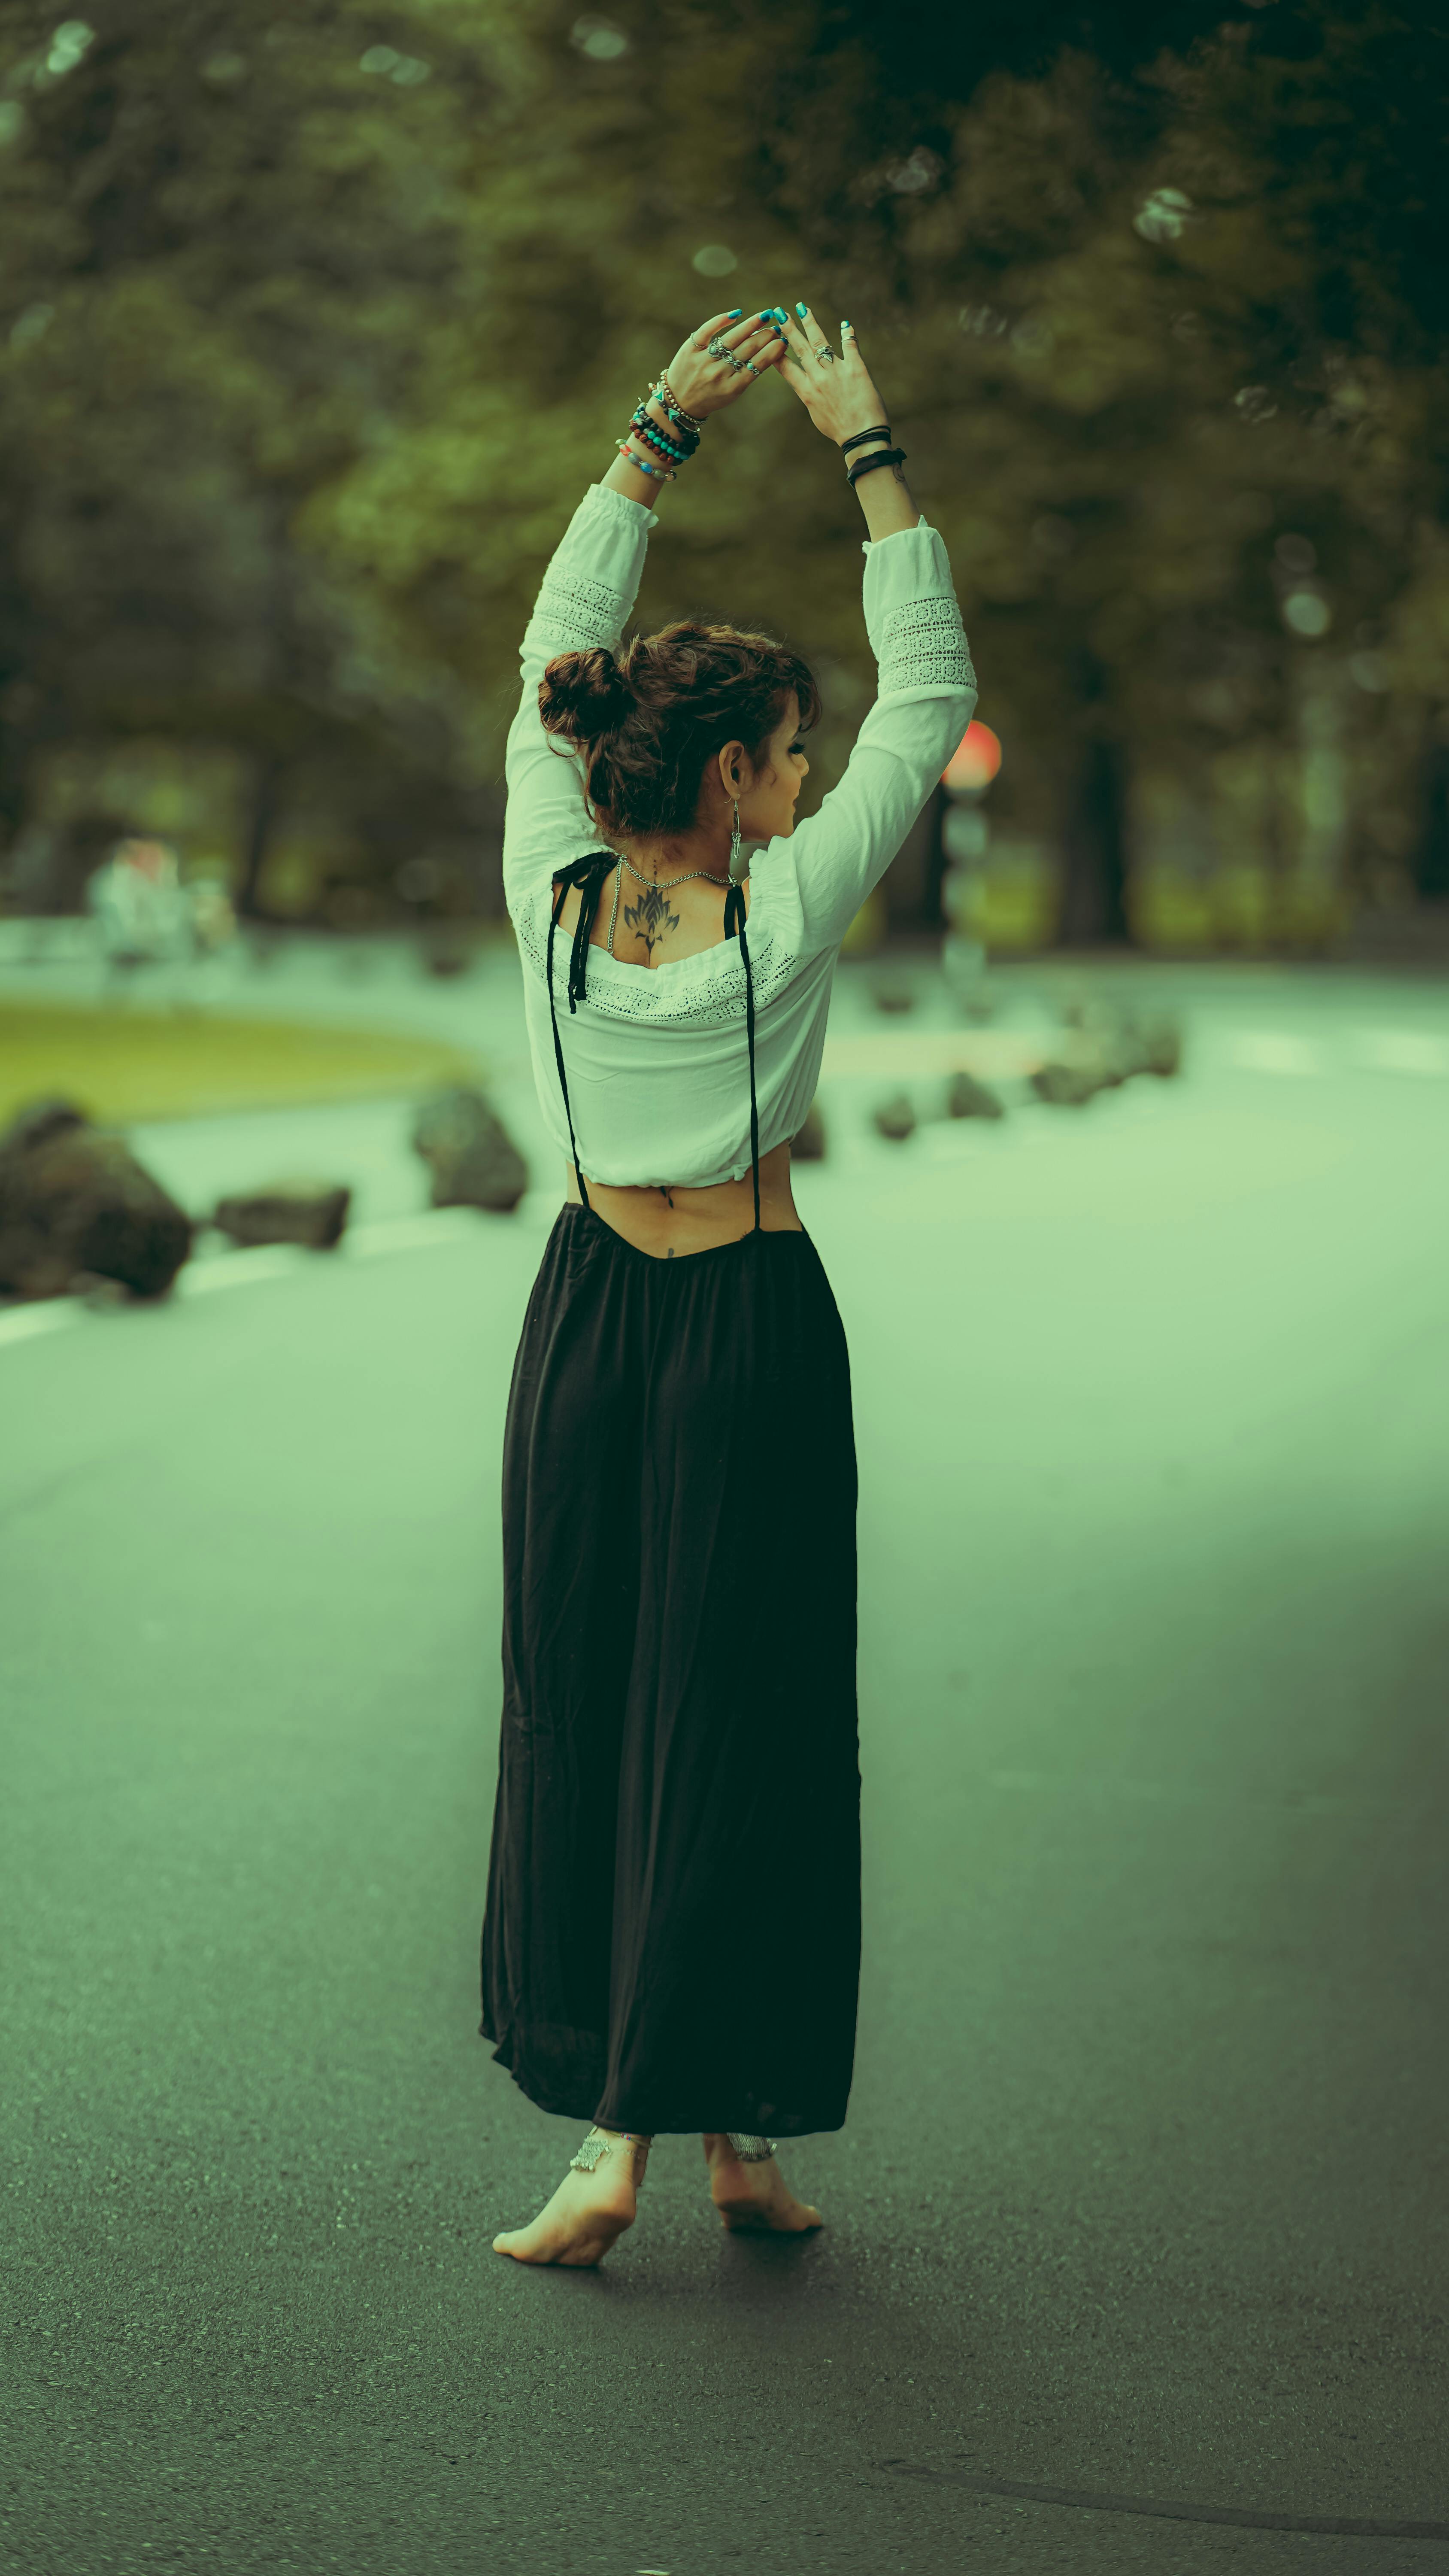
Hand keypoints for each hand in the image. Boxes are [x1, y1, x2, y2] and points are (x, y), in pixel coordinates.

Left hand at [656, 309, 788, 419]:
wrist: (678, 402)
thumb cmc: (711, 395)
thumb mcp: (732, 393)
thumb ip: (748, 374)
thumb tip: (770, 350)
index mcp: (731, 388)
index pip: (757, 365)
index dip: (772, 351)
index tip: (784, 340)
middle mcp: (718, 374)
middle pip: (747, 350)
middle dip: (766, 336)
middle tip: (777, 327)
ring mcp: (704, 360)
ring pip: (732, 338)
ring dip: (751, 325)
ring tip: (765, 316)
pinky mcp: (690, 348)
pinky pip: (708, 330)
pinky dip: (722, 320)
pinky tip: (736, 313)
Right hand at [776, 304, 888, 445]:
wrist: (862, 437)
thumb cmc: (838, 430)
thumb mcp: (817, 414)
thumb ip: (810, 395)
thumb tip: (805, 384)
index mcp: (807, 391)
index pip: (786, 367)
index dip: (777, 351)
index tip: (771, 336)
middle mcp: (819, 378)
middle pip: (800, 348)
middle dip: (789, 328)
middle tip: (780, 311)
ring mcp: (837, 372)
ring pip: (820, 342)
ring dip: (810, 323)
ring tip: (802, 308)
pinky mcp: (856, 369)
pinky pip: (850, 346)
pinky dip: (848, 334)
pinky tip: (846, 325)